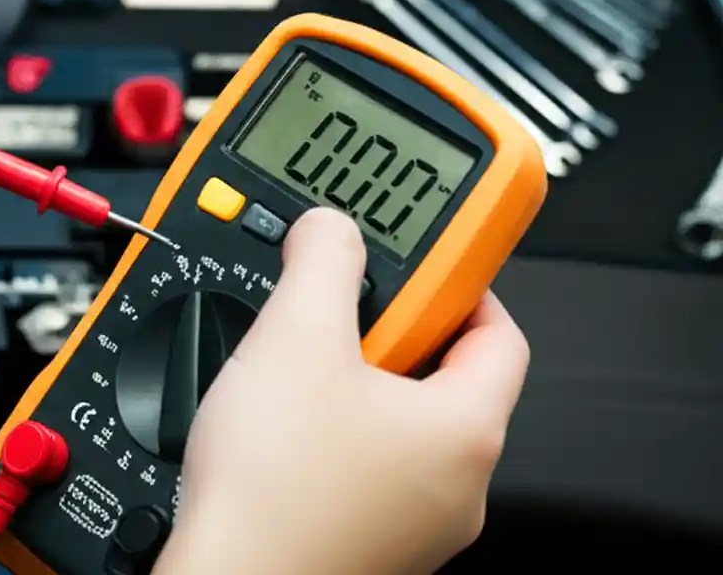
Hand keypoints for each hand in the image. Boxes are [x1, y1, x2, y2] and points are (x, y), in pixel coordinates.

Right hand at [155, 208, 528, 573]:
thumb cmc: (273, 494)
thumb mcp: (296, 337)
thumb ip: (322, 261)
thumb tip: (331, 230)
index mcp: (465, 430)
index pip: (498, 331)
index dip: (456, 283)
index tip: (417, 263)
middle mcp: (456, 487)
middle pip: (441, 379)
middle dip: (384, 336)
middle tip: (333, 320)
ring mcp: (413, 525)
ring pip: (396, 428)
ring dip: (351, 389)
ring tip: (292, 377)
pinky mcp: (367, 545)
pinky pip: (364, 472)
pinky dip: (331, 441)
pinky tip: (280, 434)